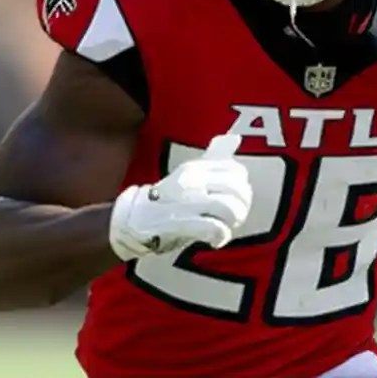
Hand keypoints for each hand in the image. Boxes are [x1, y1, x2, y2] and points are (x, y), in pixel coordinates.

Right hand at [110, 134, 252, 261]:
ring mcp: (187, 202)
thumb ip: (213, 158)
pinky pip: (215, 228)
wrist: (134, 219)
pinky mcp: (182, 223)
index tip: (234, 199)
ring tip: (225, 226)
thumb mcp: (190, 173)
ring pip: (230, 209)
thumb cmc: (167, 198)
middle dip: (242, 207)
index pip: (237, 171)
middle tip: (233, 217)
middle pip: (237, 190)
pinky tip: (215, 239)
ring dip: (233, 222)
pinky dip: (221, 236)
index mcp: (196, 168)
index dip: (242, 188)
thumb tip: (235, 138)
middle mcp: (192, 181)